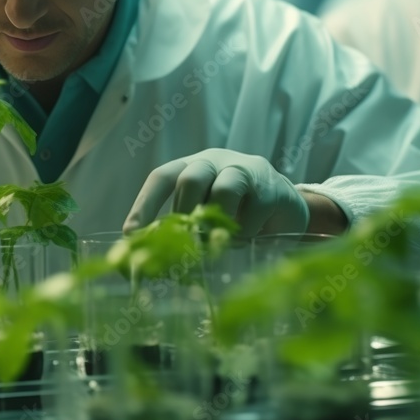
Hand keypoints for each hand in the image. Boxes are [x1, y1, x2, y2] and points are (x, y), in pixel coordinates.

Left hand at [123, 149, 309, 236]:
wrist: (287, 210)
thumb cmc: (237, 215)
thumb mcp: (206, 217)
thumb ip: (183, 228)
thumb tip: (149, 257)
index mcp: (193, 167)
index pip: (163, 177)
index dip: (145, 204)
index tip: (131, 233)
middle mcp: (216, 162)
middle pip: (190, 178)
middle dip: (184, 213)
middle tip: (185, 243)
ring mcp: (246, 170)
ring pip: (224, 189)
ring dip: (217, 223)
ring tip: (217, 243)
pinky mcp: (273, 187)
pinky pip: (254, 209)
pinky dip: (246, 231)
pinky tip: (248, 238)